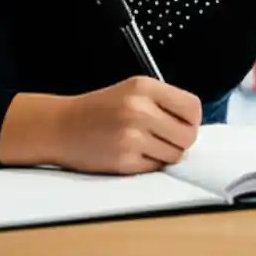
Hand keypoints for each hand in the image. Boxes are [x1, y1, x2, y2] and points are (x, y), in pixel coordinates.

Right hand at [52, 76, 202, 175]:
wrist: (61, 126)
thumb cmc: (99, 110)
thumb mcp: (132, 91)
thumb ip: (163, 103)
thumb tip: (194, 126)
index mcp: (144, 87)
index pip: (192, 107)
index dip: (192, 120)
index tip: (182, 124)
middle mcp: (139, 109)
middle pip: (188, 135)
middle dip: (180, 141)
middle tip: (163, 138)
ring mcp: (132, 136)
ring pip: (175, 155)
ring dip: (164, 154)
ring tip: (143, 145)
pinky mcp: (124, 160)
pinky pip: (155, 167)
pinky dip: (147, 164)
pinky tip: (130, 153)